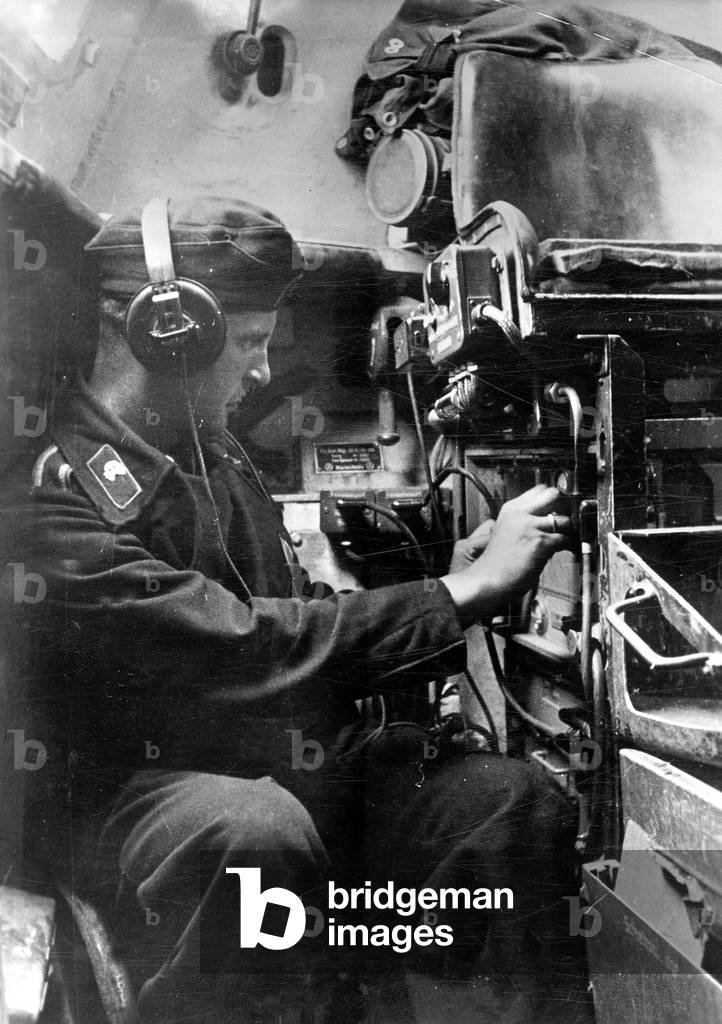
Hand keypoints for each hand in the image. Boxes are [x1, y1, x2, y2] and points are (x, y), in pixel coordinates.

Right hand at [440, 485, 571, 624]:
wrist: (487, 580)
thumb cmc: (496, 562)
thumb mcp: (505, 531)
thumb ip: (523, 521)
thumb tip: (547, 519)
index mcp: (510, 509)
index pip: (538, 490)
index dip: (550, 499)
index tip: (555, 507)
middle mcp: (519, 514)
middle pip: (552, 495)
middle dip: (561, 508)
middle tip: (561, 522)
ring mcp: (530, 527)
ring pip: (563, 519)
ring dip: (566, 530)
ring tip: (560, 541)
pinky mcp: (539, 543)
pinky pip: (564, 539)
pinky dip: (565, 546)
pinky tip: (556, 552)